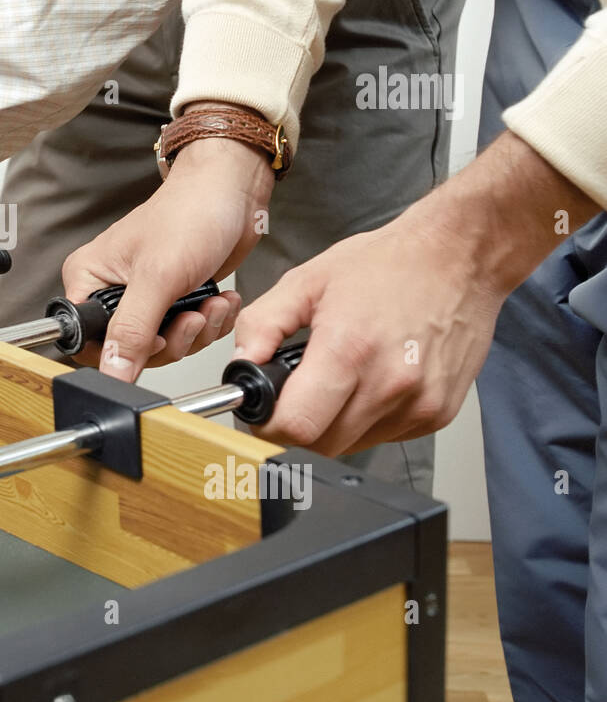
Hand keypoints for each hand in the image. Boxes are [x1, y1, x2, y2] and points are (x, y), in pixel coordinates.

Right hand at [61, 137, 273, 379]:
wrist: (232, 193)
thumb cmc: (190, 212)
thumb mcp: (158, 277)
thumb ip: (132, 330)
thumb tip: (113, 374)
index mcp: (88, 278)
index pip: (88, 341)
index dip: (123, 349)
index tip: (156, 335)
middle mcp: (111, 290)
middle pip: (130, 350)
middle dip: (173, 338)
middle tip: (191, 314)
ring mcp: (144, 297)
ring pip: (164, 346)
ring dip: (197, 330)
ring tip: (211, 301)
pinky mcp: (173, 300)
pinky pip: (188, 335)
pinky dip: (209, 324)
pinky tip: (218, 299)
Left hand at [233, 132, 601, 452]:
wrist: (459, 256)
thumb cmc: (388, 264)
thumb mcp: (306, 281)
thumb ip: (262, 324)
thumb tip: (241, 364)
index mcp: (349, 350)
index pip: (297, 426)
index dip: (268, 423)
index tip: (263, 408)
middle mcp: (389, 384)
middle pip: (321, 444)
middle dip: (298, 423)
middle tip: (296, 390)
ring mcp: (419, 404)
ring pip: (352, 445)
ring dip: (332, 424)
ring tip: (337, 378)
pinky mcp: (439, 413)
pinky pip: (385, 436)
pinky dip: (366, 419)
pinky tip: (369, 381)